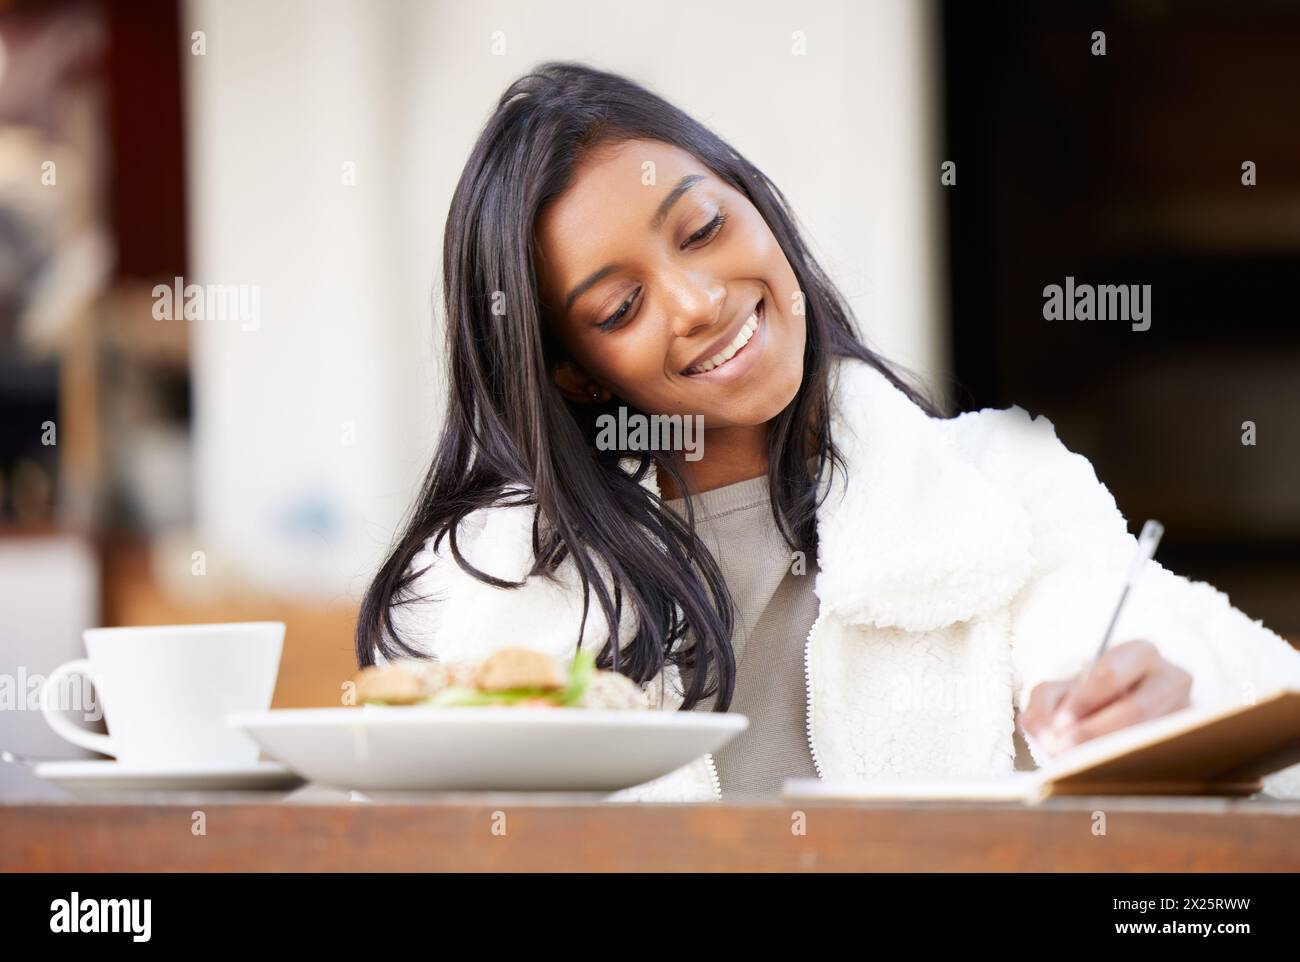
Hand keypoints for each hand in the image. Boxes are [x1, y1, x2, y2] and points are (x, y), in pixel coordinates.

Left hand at [1019, 639, 1191, 756]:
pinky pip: (1160, 760)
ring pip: (1150, 737)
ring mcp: (1187, 712)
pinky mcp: (1189, 742)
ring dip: (1109, 754)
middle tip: (1063, 751)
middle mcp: (1172, 678)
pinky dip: (1126, 769)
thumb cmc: (1086, 699)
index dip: (1083, 701)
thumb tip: (1044, 733)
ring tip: (1075, 767)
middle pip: (1137, 709)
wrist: (1118, 713)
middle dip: (1096, 732)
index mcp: (1140, 653)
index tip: (1060, 725)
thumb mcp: (1059, 692)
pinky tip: (1101, 776)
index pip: (1111, 674)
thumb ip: (1043, 705)